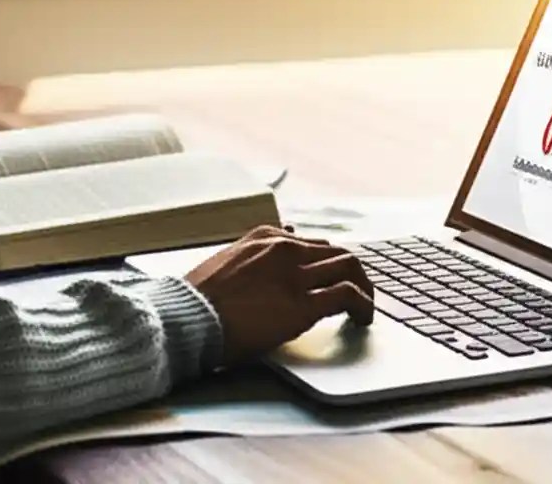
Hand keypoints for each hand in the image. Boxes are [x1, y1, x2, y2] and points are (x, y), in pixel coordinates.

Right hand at [185, 226, 374, 365]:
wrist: (187, 318)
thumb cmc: (198, 298)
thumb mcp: (226, 260)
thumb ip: (254, 250)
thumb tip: (285, 232)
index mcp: (265, 237)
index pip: (310, 243)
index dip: (326, 262)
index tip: (331, 277)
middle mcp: (285, 249)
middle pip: (336, 252)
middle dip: (351, 272)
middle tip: (357, 292)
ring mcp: (296, 275)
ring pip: (350, 267)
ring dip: (364, 286)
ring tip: (365, 306)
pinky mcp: (304, 304)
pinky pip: (349, 296)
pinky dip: (364, 305)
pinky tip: (364, 319)